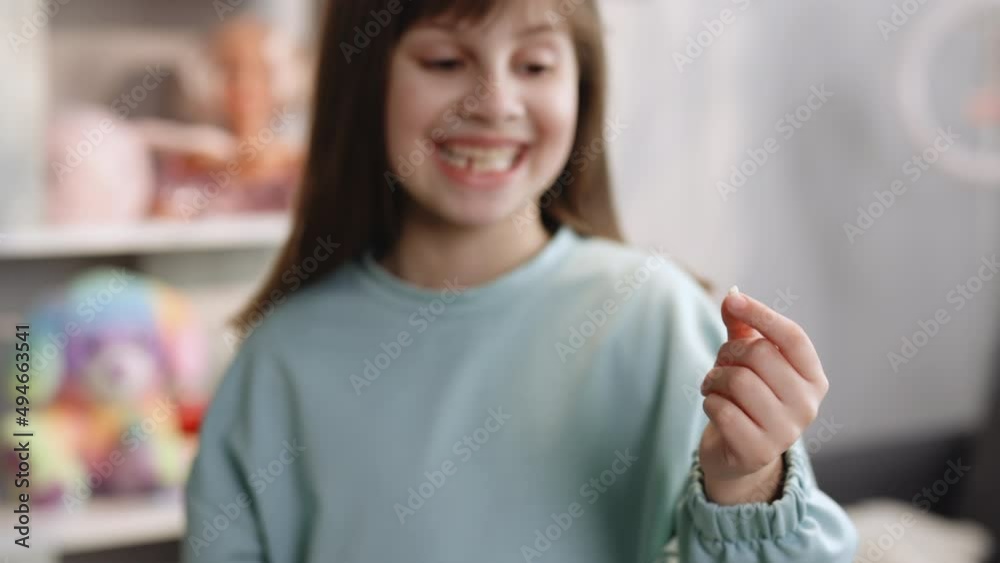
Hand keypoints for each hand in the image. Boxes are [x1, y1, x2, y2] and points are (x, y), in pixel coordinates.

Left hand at [698, 290, 828, 504]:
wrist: (737, 455)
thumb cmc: (746, 398)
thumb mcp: (748, 359)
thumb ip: (743, 327)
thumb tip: (732, 294)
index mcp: (813, 378)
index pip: (793, 337)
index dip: (762, 314)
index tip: (732, 300)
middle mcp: (807, 405)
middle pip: (759, 355)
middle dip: (728, 355)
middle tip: (721, 366)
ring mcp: (786, 432)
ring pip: (738, 381)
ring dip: (714, 379)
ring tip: (714, 387)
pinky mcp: (758, 452)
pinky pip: (722, 410)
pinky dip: (709, 402)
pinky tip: (715, 408)